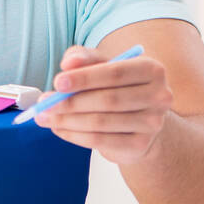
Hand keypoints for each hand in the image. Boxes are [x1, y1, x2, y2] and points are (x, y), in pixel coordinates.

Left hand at [33, 45, 171, 165]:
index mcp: (152, 69)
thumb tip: (68, 62)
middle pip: (108, 100)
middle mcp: (159, 96)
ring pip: (101, 122)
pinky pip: (101, 141)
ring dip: (68, 120)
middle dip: (71, 102)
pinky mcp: (140, 145)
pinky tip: (60, 129)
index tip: (58, 82)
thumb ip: (86, 58)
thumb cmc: (120, 88)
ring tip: (46, 117)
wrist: (142, 122)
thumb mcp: (104, 66)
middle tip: (44, 104)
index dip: (85, 77)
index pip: (116, 72)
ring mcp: (152, 123)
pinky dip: (75, 135)